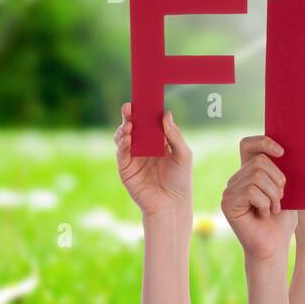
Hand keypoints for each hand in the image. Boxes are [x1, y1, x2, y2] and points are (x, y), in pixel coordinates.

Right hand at [115, 102, 191, 217]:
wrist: (170, 205)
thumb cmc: (180, 181)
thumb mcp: (183, 155)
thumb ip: (174, 136)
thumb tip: (167, 114)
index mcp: (160, 141)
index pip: (150, 122)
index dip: (145, 110)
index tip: (143, 98)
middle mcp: (145, 147)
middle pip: (134, 126)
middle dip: (130, 115)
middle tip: (129, 107)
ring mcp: (133, 157)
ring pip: (124, 136)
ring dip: (124, 128)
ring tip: (129, 126)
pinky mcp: (125, 168)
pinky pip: (121, 152)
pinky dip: (122, 143)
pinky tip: (127, 138)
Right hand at [221, 136, 295, 263]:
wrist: (274, 245)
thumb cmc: (282, 219)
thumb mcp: (288, 190)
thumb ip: (283, 170)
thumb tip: (285, 149)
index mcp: (249, 171)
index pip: (248, 144)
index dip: (264, 142)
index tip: (283, 152)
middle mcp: (236, 178)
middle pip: (260, 161)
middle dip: (278, 180)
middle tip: (281, 199)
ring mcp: (229, 190)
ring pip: (257, 176)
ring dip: (273, 194)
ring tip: (274, 208)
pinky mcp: (227, 203)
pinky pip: (251, 191)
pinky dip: (265, 203)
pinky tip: (264, 214)